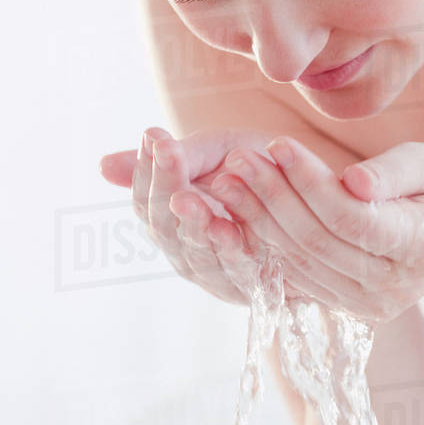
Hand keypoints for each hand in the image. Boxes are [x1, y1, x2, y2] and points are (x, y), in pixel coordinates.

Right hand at [98, 126, 335, 307]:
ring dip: (191, 225)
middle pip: (165, 230)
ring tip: (187, 195)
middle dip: (166, 190)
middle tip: (169, 155)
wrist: (322, 194)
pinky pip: (238, 273)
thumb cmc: (263, 171)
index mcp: (172, 222)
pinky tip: (225, 226)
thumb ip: (171, 161)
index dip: (146, 171)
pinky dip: (229, 251)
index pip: (146, 201)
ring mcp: (220, 277)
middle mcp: (189, 254)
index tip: (154, 135)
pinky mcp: (257, 289)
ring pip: (195, 255)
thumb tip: (100, 166)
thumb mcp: (216, 154)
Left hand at [187, 137, 423, 323]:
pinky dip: (267, 242)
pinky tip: (243, 208)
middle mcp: (395, 287)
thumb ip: (394, 172)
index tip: (277, 141)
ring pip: (300, 261)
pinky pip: (298, 276)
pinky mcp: (349, 308)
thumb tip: (351, 181)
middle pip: (318, 242)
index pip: (351, 218)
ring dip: (259, 219)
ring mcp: (371, 306)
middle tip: (237, 157)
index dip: (309, 182)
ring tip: (230, 177)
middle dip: (272, 196)